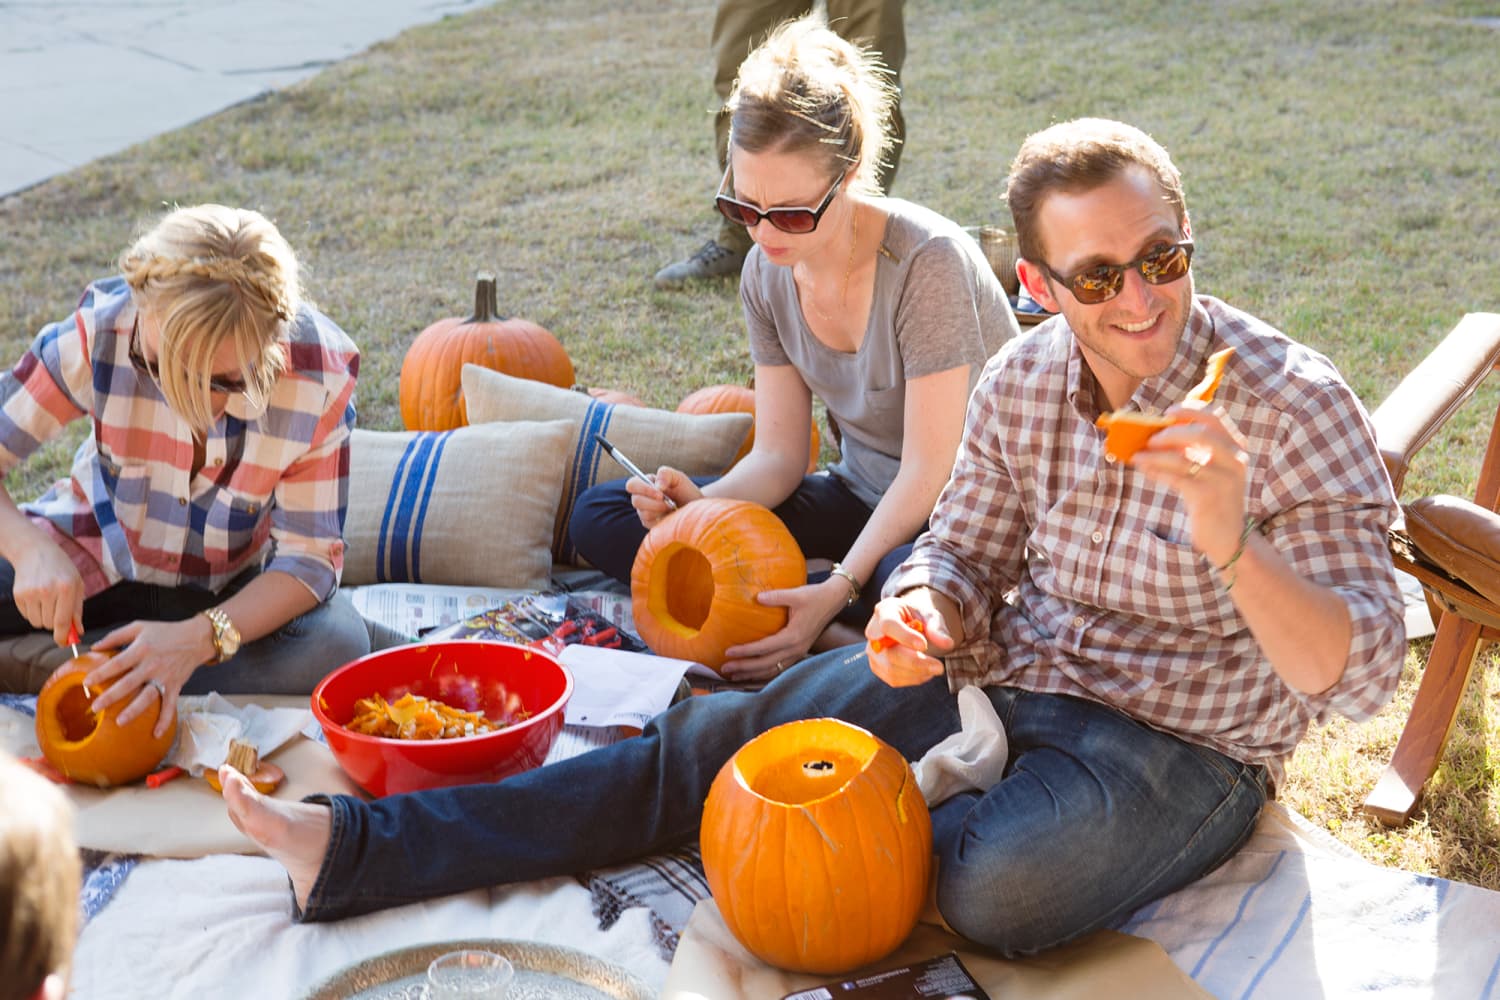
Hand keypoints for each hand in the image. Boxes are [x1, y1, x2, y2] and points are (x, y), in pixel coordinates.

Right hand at [9, 537, 85, 645]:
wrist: (35, 551)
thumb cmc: (61, 569)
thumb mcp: (77, 584)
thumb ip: (77, 610)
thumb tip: (78, 632)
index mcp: (66, 588)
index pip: (62, 621)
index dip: (63, 636)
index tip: (65, 643)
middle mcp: (47, 591)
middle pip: (49, 624)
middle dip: (55, 623)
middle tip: (58, 610)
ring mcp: (30, 593)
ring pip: (37, 623)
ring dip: (44, 618)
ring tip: (48, 601)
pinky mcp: (19, 594)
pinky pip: (27, 616)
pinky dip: (34, 612)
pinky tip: (37, 597)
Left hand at [84, 617, 214, 737]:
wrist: (197, 637)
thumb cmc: (166, 631)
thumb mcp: (140, 626)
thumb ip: (116, 636)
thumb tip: (94, 647)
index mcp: (141, 649)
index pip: (118, 663)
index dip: (101, 673)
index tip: (86, 682)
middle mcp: (152, 665)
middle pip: (129, 683)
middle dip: (111, 696)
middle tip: (96, 707)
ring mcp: (165, 677)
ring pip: (148, 696)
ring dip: (134, 710)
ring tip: (119, 722)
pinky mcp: (175, 686)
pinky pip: (170, 705)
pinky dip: (165, 720)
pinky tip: (156, 733)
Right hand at [626, 466, 700, 528]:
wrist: (696, 509)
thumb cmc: (686, 492)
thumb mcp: (679, 478)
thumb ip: (666, 474)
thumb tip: (657, 486)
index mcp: (646, 484)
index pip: (632, 485)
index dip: (643, 488)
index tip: (660, 493)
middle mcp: (642, 498)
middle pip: (635, 501)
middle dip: (654, 502)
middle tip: (669, 503)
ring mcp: (645, 513)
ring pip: (643, 514)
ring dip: (660, 511)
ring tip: (672, 508)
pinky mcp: (650, 525)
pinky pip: (650, 524)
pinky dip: (662, 520)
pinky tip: (670, 516)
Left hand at [719, 576, 849, 681]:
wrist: (833, 600)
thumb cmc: (814, 596)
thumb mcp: (796, 594)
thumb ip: (776, 596)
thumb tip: (757, 597)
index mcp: (794, 636)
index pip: (764, 648)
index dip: (745, 651)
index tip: (728, 652)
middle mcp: (796, 649)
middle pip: (766, 664)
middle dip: (744, 668)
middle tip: (725, 668)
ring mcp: (798, 653)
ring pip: (772, 670)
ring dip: (753, 674)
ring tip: (734, 676)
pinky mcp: (799, 652)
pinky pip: (780, 668)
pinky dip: (765, 674)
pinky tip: (753, 675)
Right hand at [865, 597, 952, 686]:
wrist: (910, 623)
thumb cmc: (918, 617)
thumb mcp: (930, 616)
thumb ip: (937, 628)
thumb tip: (948, 643)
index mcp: (885, 611)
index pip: (888, 625)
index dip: (905, 637)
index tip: (924, 646)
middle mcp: (873, 632)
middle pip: (889, 653)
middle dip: (916, 662)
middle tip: (939, 667)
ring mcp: (873, 652)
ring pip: (892, 670)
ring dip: (917, 673)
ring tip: (934, 667)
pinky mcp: (877, 667)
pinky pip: (893, 679)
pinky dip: (913, 678)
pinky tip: (925, 671)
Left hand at [1128, 403, 1251, 565]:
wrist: (1227, 537)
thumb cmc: (1212, 499)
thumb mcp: (1209, 470)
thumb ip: (1192, 451)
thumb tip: (1156, 433)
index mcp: (1237, 448)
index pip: (1215, 417)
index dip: (1190, 410)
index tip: (1168, 412)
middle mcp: (1235, 460)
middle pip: (1201, 432)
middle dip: (1171, 431)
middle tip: (1150, 437)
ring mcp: (1223, 479)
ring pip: (1183, 457)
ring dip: (1155, 453)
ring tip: (1138, 454)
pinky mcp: (1208, 497)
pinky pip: (1176, 477)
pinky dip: (1156, 470)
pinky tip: (1144, 468)